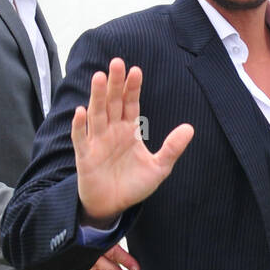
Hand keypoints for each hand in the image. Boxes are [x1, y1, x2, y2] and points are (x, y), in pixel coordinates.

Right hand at [72, 58, 193, 221]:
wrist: (113, 206)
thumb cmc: (133, 185)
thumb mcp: (159, 168)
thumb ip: (172, 148)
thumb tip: (190, 128)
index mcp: (128, 130)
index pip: (130, 103)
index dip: (132, 88)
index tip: (136, 71)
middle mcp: (111, 131)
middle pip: (112, 103)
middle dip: (115, 84)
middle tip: (117, 62)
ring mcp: (97, 142)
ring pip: (96, 114)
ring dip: (97, 96)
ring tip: (100, 77)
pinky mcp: (85, 157)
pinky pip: (80, 139)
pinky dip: (79, 126)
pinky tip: (81, 112)